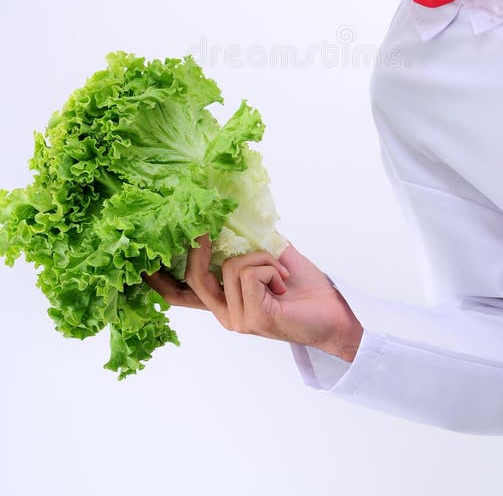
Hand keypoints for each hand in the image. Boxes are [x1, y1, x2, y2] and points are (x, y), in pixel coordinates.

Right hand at [145, 236, 362, 361]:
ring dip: (261, 258)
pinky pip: (249, 273)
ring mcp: (236, 319)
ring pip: (231, 266)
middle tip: (203, 227)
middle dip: (197, 248)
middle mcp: (225, 314)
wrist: (333, 313)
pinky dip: (270, 267)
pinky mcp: (253, 319)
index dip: (156, 280)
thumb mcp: (268, 257)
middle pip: (192, 278)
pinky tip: (283, 284)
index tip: (138, 264)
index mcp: (224, 301)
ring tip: (279, 272)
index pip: (181, 294)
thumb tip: (228, 215)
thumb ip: (244, 244)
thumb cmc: (302, 286)